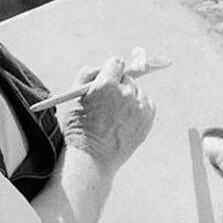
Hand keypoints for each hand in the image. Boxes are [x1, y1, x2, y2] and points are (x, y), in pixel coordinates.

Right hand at [61, 55, 155, 175]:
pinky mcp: (148, 119)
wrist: (92, 159)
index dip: (110, 70)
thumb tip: (103, 66)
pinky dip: (138, 108)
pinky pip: (147, 103)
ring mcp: (138, 107)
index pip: (116, 63)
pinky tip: (125, 120)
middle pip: (127, 78)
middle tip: (109, 100)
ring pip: (137, 91)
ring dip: (129, 98)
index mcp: (105, 85)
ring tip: (115, 115)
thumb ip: (88, 75)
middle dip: (118, 85)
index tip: (109, 76)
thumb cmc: (78, 128)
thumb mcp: (74, 98)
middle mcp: (125, 93)